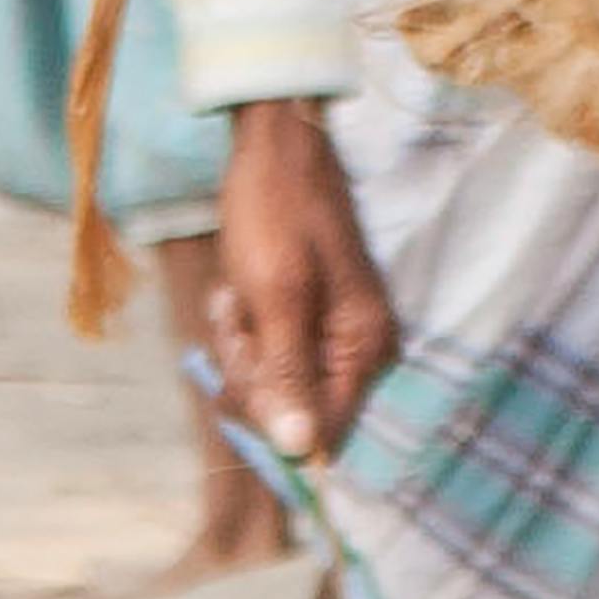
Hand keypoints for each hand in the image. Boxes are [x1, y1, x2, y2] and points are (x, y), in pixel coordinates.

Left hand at [205, 100, 399, 464]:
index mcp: (363, 348)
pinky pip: (268, 352)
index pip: (323, 432)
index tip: (247, 362)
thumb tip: (299, 452)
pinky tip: (236, 292)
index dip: (273, 413)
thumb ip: (288, 373)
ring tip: (234, 296)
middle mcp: (357, 349)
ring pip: (272, 382)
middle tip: (234, 315)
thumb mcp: (275, 294)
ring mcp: (331, 334)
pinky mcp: (308, 319)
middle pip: (293, 411)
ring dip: (240, 346)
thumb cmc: (274, 212)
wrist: (273, 146)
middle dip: (250, 369)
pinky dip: (243, 329)